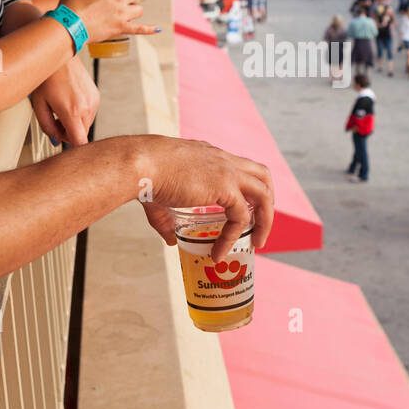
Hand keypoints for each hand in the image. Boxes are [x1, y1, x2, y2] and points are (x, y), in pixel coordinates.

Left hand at [30, 57, 99, 145]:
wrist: (59, 54)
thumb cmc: (47, 76)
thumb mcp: (39, 104)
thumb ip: (46, 127)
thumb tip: (55, 140)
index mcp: (72, 111)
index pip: (80, 142)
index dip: (71, 147)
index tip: (63, 146)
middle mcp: (87, 107)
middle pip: (82, 134)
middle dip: (68, 133)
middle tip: (55, 121)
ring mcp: (94, 101)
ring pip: (86, 124)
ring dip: (74, 123)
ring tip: (60, 109)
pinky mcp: (96, 95)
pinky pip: (90, 113)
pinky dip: (80, 113)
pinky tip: (69, 101)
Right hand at [61, 0, 159, 43]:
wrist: (68, 24)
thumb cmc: (70, 4)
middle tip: (121, 1)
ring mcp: (122, 13)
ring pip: (139, 9)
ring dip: (133, 10)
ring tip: (124, 13)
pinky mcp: (121, 27)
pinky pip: (140, 28)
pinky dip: (149, 29)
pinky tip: (157, 29)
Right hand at [136, 136, 274, 260]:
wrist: (141, 165)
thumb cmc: (144, 176)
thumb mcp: (159, 197)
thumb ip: (166, 219)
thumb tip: (172, 240)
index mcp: (211, 156)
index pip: (240, 168)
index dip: (247, 189)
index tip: (244, 210)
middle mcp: (223, 160)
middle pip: (262, 175)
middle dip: (267, 202)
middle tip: (260, 226)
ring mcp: (227, 171)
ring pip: (263, 193)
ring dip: (265, 219)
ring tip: (256, 243)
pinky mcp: (225, 187)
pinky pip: (240, 216)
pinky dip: (233, 236)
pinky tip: (220, 251)